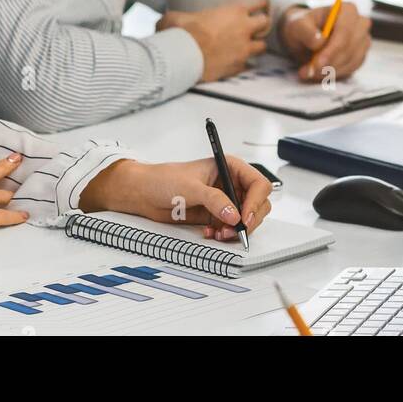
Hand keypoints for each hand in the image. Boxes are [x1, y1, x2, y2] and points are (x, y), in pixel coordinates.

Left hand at [79, 157, 272, 241]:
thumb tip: (234, 215)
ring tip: (220, 234)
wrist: (144, 194)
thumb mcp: (191, 187)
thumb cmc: (164, 179)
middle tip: (235, 231)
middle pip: (258, 204)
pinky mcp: (216, 216)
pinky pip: (231, 228)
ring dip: (237, 230)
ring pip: (247, 219)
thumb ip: (214, 200)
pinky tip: (210, 233)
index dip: (255, 202)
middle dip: (249, 220)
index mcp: (230, 167)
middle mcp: (231, 184)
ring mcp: (225, 201)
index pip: (258, 184)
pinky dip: (225, 234)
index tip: (244, 217)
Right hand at [157, 0, 270, 81]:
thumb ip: (179, 16)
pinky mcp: (238, 67)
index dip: (261, 1)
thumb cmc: (180, 34)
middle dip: (260, 24)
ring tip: (245, 44)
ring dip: (255, 44)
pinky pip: (248, 64)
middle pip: (266, 23)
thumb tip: (166, 20)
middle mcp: (243, 29)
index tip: (257, 3)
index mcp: (234, 11)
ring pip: (262, 46)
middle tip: (251, 25)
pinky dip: (243, 62)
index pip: (261, 0)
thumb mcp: (176, 17)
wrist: (181, 60)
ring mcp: (243, 50)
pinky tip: (234, 61)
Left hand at [279, 3, 371, 80]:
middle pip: (350, 48)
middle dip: (329, 63)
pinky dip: (334, 74)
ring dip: (329, 70)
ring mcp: (363, 41)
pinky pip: (351, 69)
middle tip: (309, 72)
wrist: (307, 36)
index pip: (345, 31)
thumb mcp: (297, 25)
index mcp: (347, 10)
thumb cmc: (304, 27)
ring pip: (351, 61)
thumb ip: (306, 31)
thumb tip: (319, 41)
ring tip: (309, 72)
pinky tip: (319, 73)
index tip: (317, 63)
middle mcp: (360, 24)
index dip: (332, 49)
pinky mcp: (361, 55)